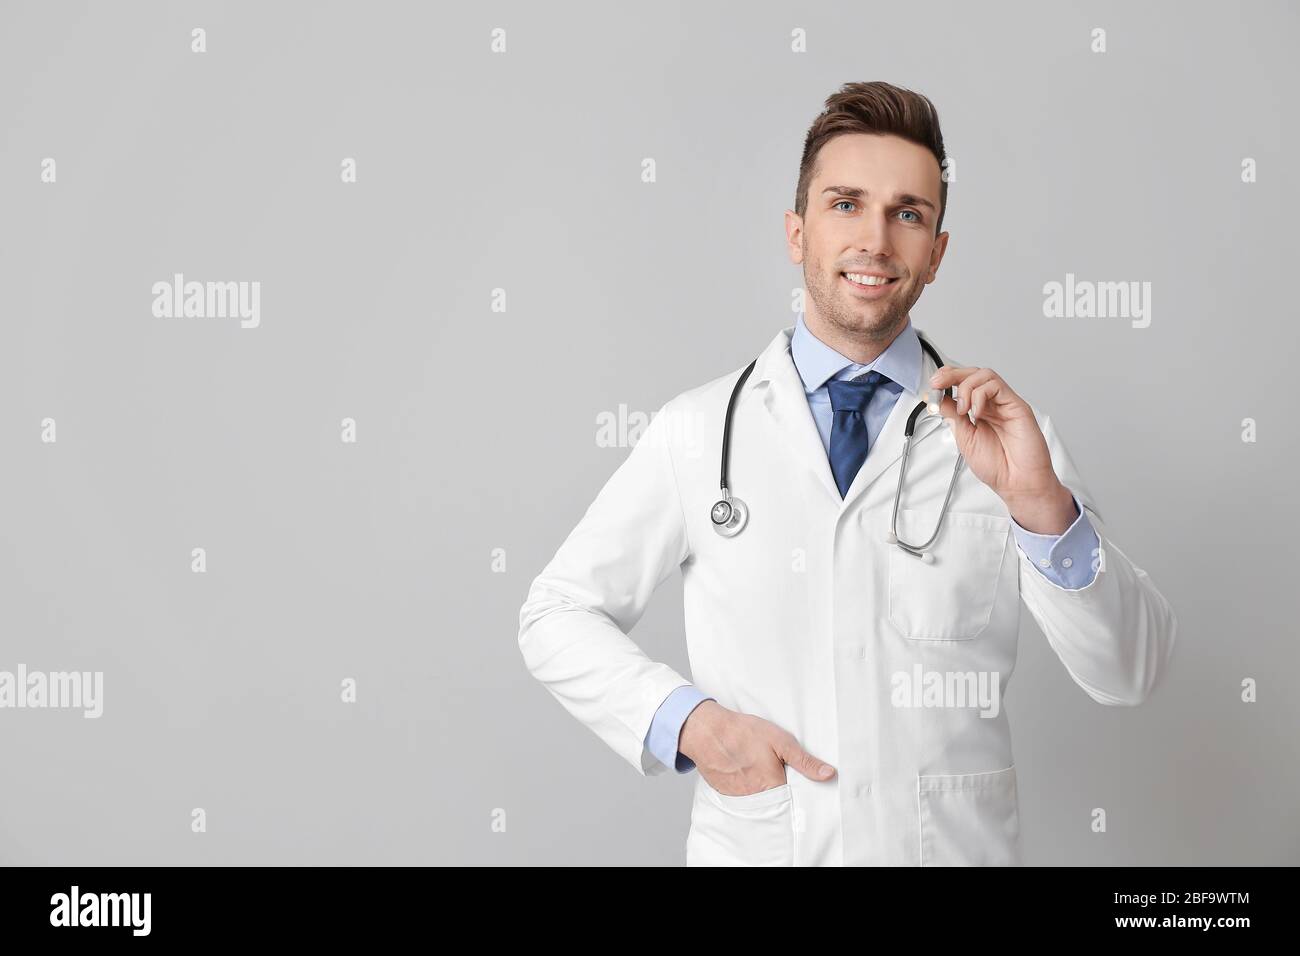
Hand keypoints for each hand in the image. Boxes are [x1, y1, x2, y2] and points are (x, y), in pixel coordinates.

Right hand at [679, 700, 835, 795]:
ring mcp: (739, 799)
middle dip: (779, 791)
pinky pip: (742, 799)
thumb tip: (829, 774)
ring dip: (761, 791)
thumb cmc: (744, 732)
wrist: (706, 731)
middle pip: (776, 803)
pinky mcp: (725, 795)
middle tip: (773, 771)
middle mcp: (756, 799)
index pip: (794, 801)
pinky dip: (745, 790)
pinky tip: (744, 773)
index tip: (797, 782)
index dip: (797, 792)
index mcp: (773, 787)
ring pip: (758, 802)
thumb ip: (805, 761)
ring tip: (757, 771)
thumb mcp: (780, 741)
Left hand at [928, 365, 1076, 533]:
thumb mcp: (965, 438)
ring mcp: (1004, 404)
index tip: (932, 387)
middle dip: (951, 374)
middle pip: (972, 374)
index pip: (961, 385)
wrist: (1018, 483)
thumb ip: (953, 417)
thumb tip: (938, 399)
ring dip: (965, 386)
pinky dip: (980, 394)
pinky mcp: (1016, 406)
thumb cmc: (998, 466)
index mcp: (978, 412)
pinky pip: (996, 386)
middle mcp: (992, 405)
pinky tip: (975, 412)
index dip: (946, 380)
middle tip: (937, 384)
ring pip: (984, 375)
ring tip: (962, 409)